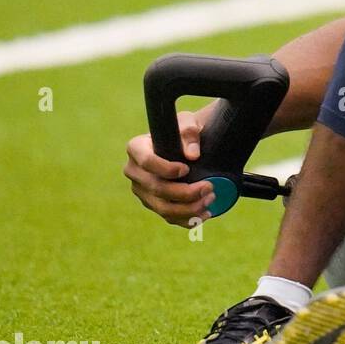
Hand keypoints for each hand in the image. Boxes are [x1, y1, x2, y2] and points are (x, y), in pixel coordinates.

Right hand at [123, 110, 213, 225]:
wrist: (184, 147)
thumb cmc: (183, 132)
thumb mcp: (187, 123)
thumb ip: (190, 132)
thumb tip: (192, 155)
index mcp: (136, 148)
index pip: (146, 162)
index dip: (166, 169)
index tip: (187, 169)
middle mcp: (134, 171)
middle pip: (156, 188)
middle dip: (185, 192)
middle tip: (209, 188)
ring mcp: (142, 190)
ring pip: (162, 207)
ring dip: (189, 208)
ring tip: (210, 200)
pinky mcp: (152, 204)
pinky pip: (167, 217)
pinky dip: (187, 219)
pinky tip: (204, 214)